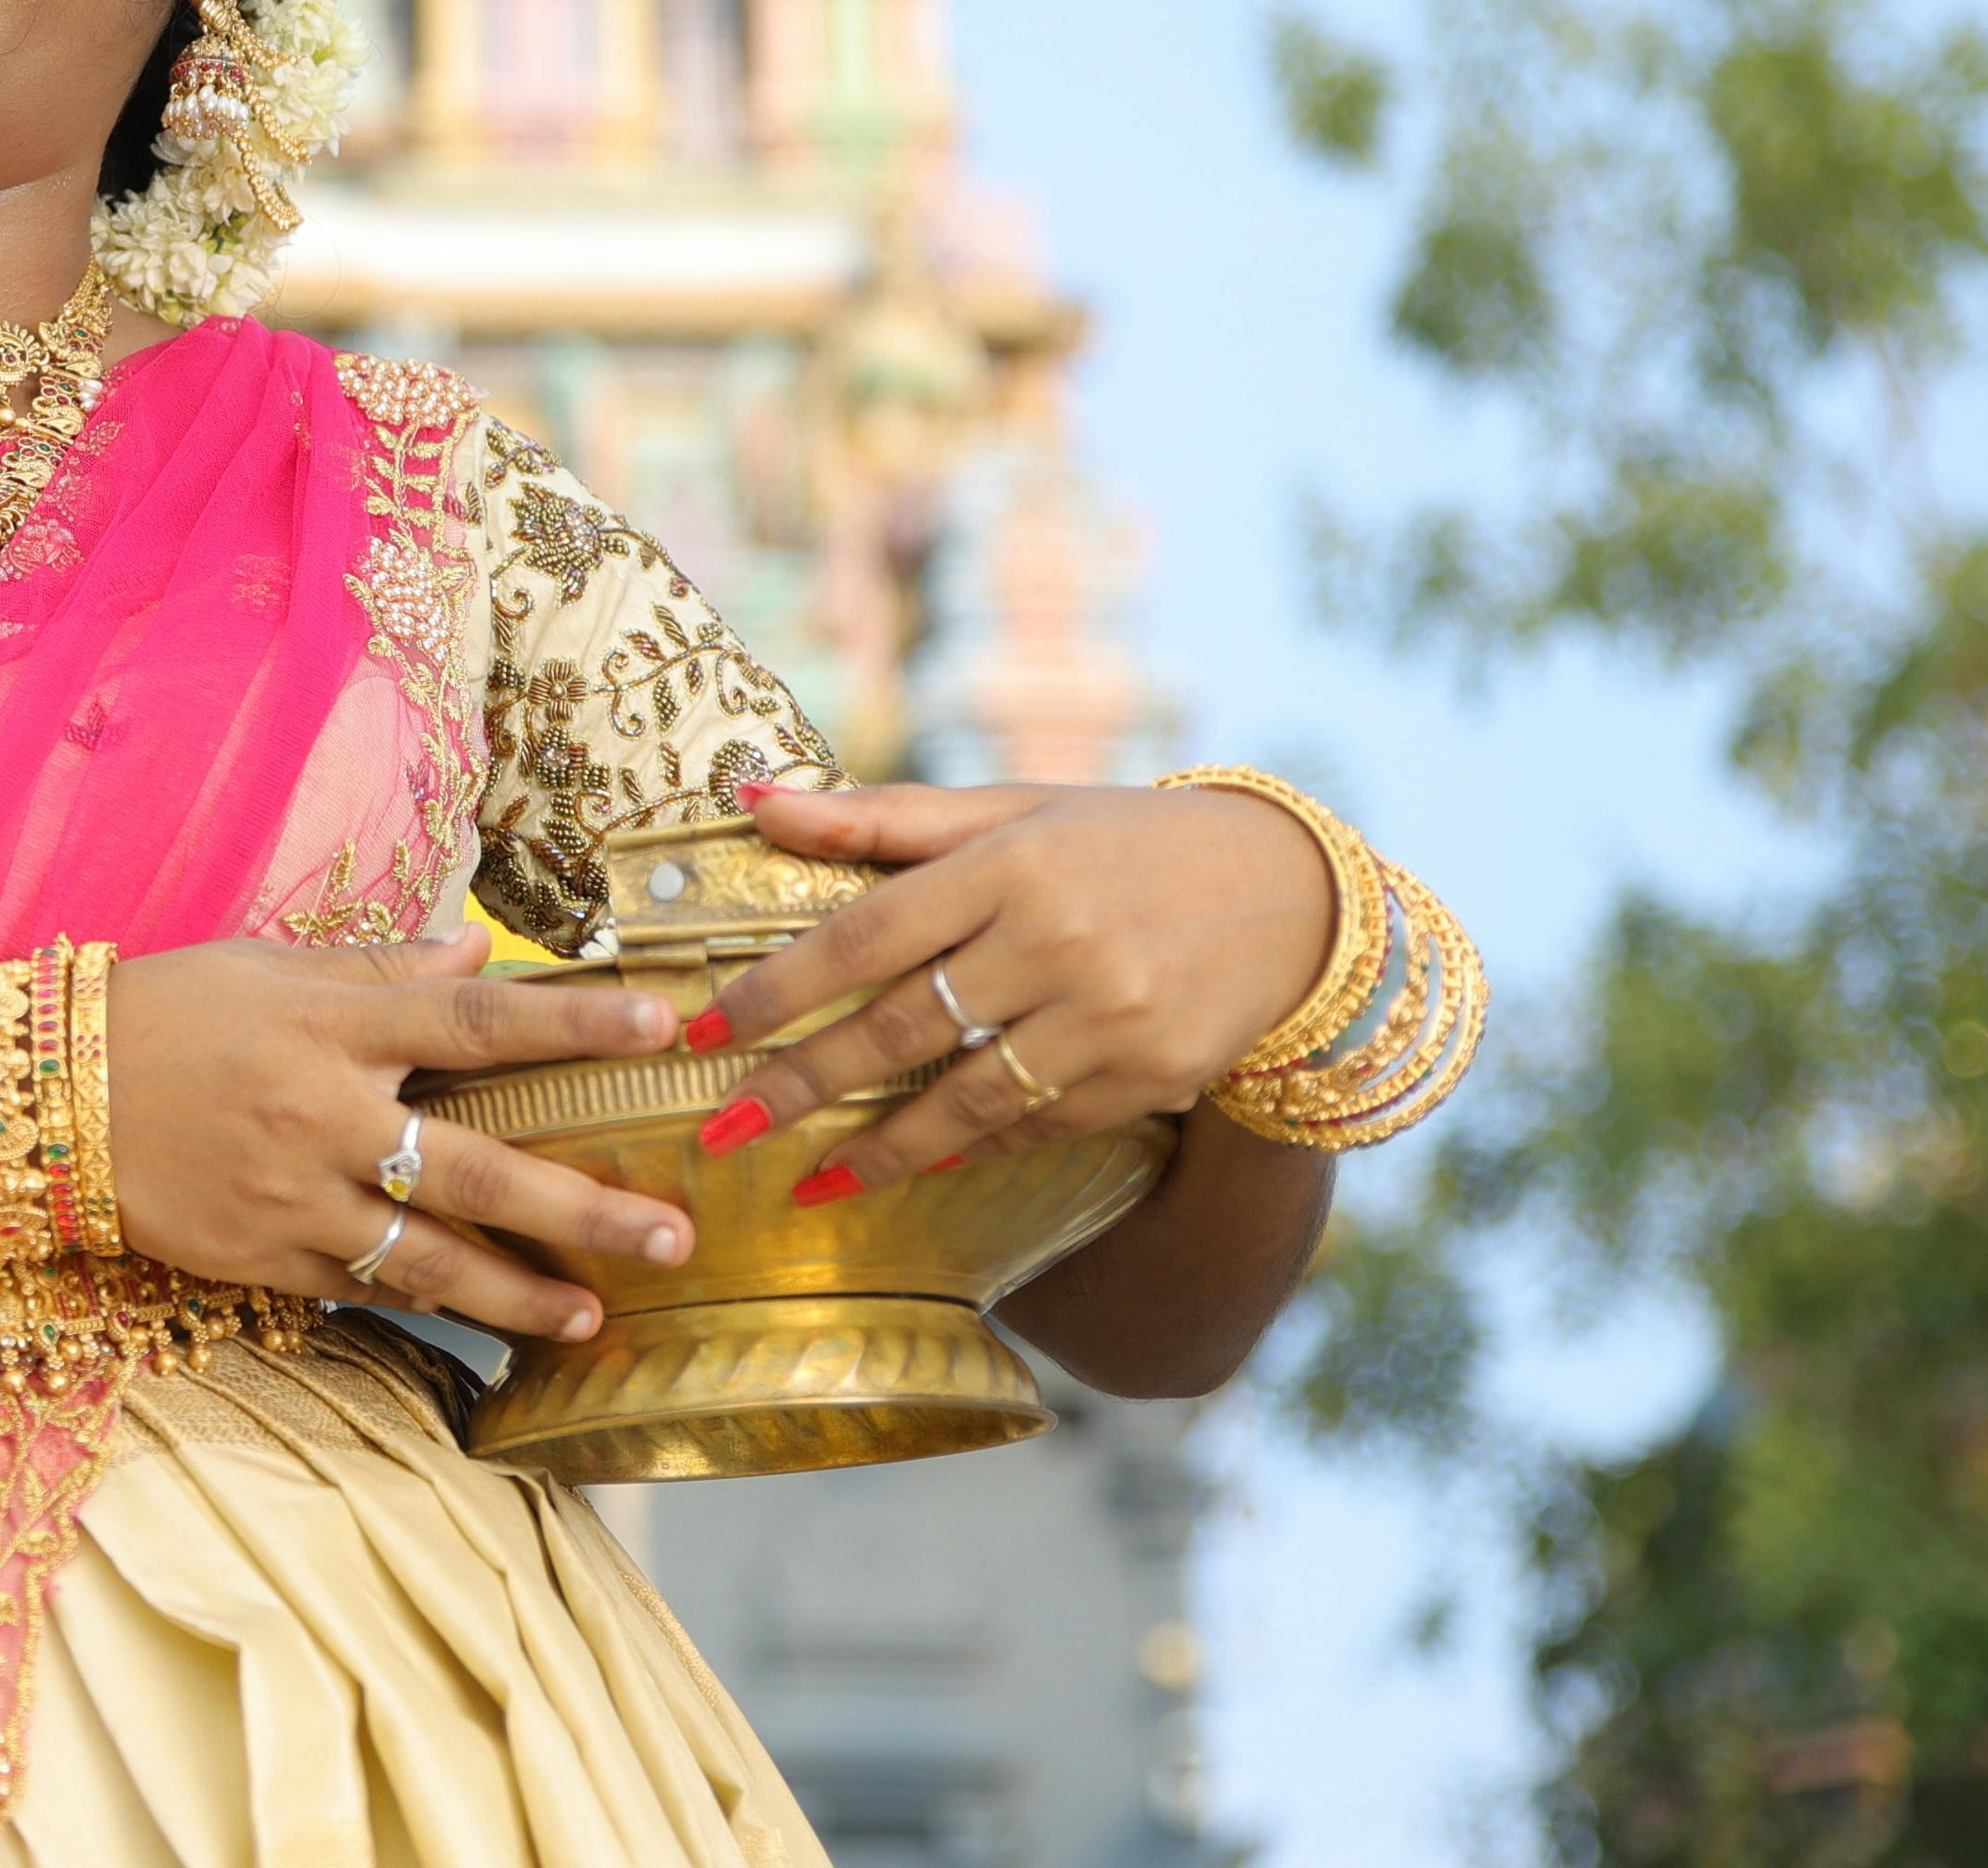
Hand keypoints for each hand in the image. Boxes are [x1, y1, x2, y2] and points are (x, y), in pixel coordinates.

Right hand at [102, 925, 691, 1337]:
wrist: (42, 1101)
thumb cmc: (164, 1013)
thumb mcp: (267, 966)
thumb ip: (381, 968)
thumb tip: (479, 952)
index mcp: (331, 1024)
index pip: (476, 1020)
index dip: (575, 1024)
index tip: (664, 1026)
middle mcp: (323, 1113)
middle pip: (480, 1166)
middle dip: (586, 1206)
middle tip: (675, 1231)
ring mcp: (293, 1198)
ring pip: (432, 1260)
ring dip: (521, 1294)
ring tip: (593, 1317)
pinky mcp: (261, 1260)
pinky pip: (362, 1289)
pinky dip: (426, 1306)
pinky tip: (484, 1324)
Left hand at [695, 780, 1339, 1204]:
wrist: (1288, 897)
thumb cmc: (1118, 842)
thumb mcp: (1010, 810)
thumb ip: (879, 818)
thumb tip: (753, 803)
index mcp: (1011, 863)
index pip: (865, 933)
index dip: (773, 988)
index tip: (698, 1032)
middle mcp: (1057, 941)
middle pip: (899, 1028)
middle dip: (798, 1087)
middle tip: (719, 1131)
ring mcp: (1109, 1018)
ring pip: (965, 1101)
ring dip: (877, 1151)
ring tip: (805, 1184)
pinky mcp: (1151, 1079)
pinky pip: (1035, 1125)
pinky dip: (972, 1148)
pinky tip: (915, 1166)